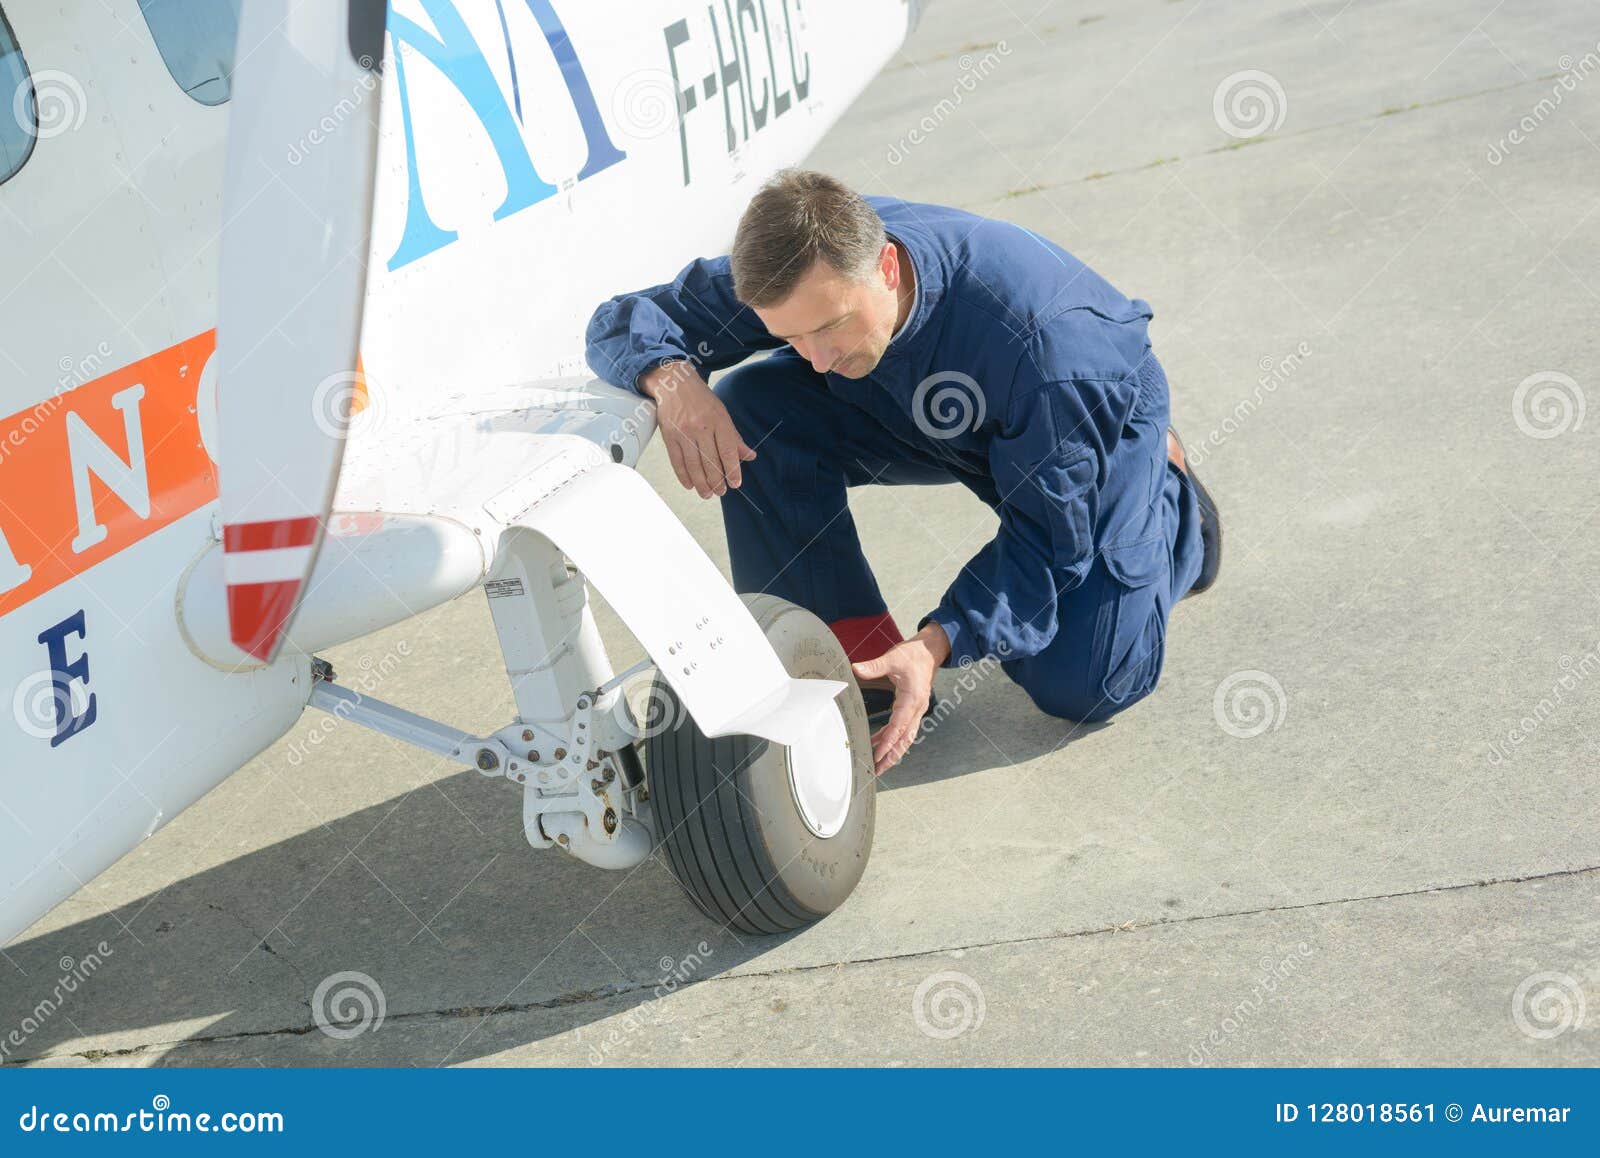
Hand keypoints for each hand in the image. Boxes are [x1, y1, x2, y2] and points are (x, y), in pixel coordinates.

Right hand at [640, 360, 755, 498]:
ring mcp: (683, 432)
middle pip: (710, 461)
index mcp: (718, 421)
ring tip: (707, 494)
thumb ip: (735, 438)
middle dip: (717, 481)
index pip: (727, 451)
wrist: (675, 383)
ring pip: (693, 465)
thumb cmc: (702, 400)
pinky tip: (690, 485)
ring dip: (701, 483)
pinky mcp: (669, 436)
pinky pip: (677, 461)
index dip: (733, 470)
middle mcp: (701, 427)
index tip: (736, 483)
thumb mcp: (723, 414)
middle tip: (721, 492)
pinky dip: (683, 476)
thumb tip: (750, 456)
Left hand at [850, 622, 950, 774]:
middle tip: (878, 770)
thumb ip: (875, 666)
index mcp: (913, 698)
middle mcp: (917, 708)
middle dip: (892, 756)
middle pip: (905, 739)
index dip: (888, 741)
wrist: (929, 652)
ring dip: (893, 752)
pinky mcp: (912, 709)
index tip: (878, 754)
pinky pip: (902, 729)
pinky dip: (890, 738)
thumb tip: (857, 669)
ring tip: (878, 765)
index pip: (899, 725)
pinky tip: (877, 743)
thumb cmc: (913, 655)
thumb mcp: (893, 658)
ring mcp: (916, 710)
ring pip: (905, 737)